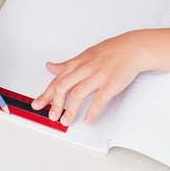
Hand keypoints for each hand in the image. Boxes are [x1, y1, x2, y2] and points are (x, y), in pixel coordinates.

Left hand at [31, 33, 146, 126]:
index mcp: (78, 63)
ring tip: (66, 121)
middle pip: (64, 87)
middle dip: (55, 104)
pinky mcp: (110, 84)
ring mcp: (97, 76)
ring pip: (78, 94)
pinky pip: (99, 100)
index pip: (57, 80)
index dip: (46, 94)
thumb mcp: (85, 55)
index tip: (38, 104)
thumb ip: (66, 65)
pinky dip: (92, 112)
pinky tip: (88, 120)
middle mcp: (85, 69)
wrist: (131, 48)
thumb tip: (50, 67)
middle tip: (51, 116)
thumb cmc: (109, 52)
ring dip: (70, 110)